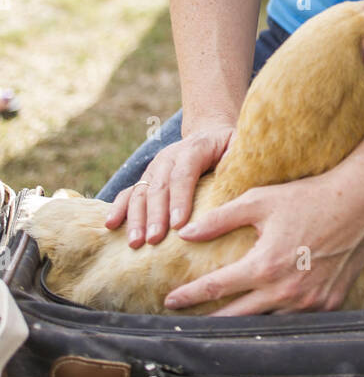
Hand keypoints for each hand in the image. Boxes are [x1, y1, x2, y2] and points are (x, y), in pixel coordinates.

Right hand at [105, 118, 235, 246]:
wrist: (211, 133)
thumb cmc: (230, 147)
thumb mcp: (241, 147)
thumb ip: (238, 161)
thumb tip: (235, 181)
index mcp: (195, 148)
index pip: (185, 173)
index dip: (180, 198)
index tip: (178, 224)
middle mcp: (170, 156)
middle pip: (159, 186)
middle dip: (156, 215)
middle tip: (155, 240)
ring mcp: (155, 168)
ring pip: (141, 191)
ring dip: (136, 218)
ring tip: (136, 243)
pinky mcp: (147, 179)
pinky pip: (128, 192)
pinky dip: (118, 208)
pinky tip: (110, 225)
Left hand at [162, 162, 363, 315]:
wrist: (360, 202)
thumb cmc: (309, 197)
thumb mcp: (260, 201)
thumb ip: (220, 219)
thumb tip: (185, 233)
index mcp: (264, 266)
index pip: (215, 288)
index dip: (188, 296)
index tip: (170, 301)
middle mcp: (285, 290)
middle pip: (236, 317)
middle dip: (209, 320)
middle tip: (189, 322)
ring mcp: (309, 302)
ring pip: (266, 322)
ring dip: (243, 323)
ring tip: (222, 322)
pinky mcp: (328, 304)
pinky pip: (296, 320)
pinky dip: (277, 319)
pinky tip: (265, 316)